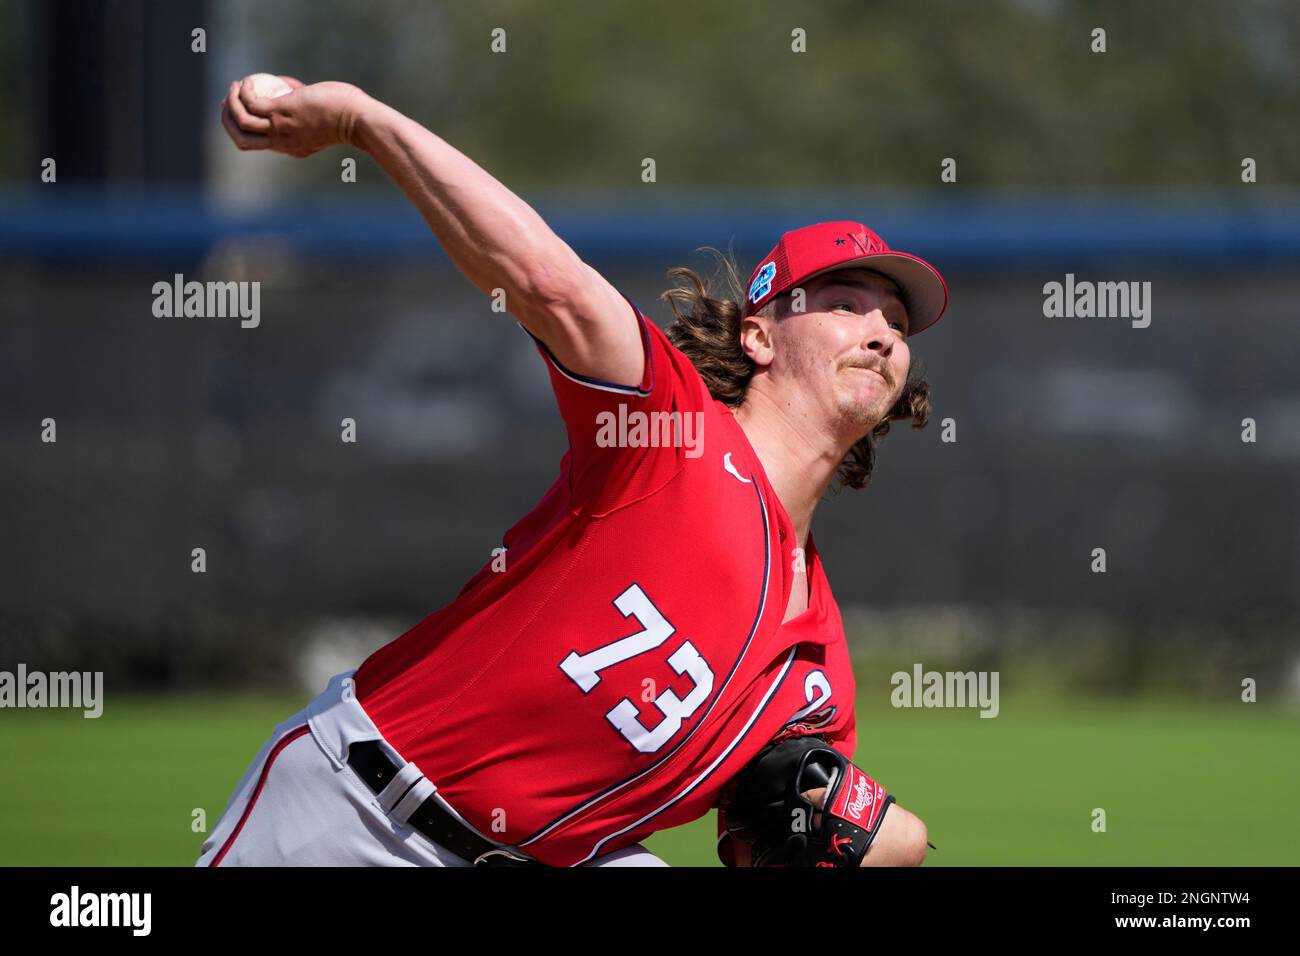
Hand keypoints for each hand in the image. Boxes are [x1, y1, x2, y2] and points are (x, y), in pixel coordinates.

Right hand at [220, 76, 369, 157]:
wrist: (356, 119)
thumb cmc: (346, 115)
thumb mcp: (320, 117)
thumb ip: (303, 104)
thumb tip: (289, 85)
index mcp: (292, 148)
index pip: (260, 144)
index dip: (245, 129)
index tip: (241, 111)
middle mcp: (282, 143)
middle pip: (242, 140)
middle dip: (228, 122)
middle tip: (227, 103)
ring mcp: (280, 129)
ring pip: (241, 122)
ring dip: (231, 104)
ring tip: (233, 87)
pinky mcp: (280, 113)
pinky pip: (251, 104)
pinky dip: (243, 92)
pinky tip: (245, 81)